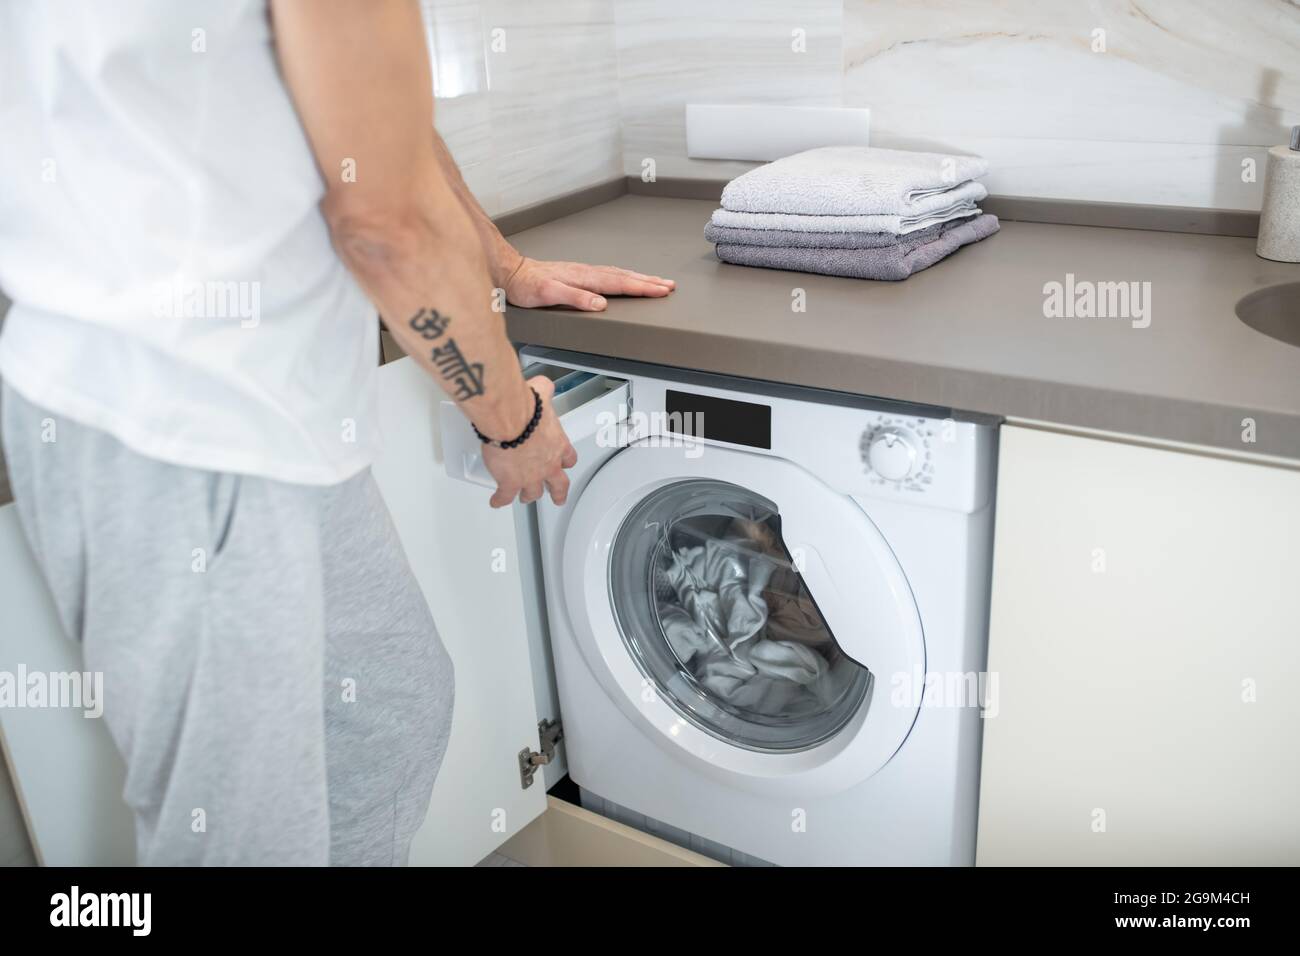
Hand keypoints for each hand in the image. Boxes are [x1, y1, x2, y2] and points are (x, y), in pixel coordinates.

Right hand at [481, 375, 578, 507]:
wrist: (508, 418)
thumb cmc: (525, 407)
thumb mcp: (540, 393)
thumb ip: (544, 391)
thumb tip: (543, 385)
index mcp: (557, 444)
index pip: (568, 458)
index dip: (565, 461)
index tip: (564, 463)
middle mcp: (547, 464)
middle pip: (558, 484)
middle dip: (558, 492)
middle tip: (558, 497)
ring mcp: (530, 476)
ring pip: (533, 493)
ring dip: (529, 495)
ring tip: (524, 498)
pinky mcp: (510, 483)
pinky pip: (505, 496)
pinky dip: (500, 500)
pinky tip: (496, 501)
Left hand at [504, 256, 674, 311]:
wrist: (513, 272)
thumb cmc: (527, 286)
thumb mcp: (548, 295)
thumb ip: (575, 298)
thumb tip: (600, 304)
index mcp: (584, 278)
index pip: (619, 283)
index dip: (642, 287)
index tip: (661, 290)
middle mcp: (587, 272)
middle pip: (624, 276)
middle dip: (648, 282)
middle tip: (669, 285)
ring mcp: (584, 271)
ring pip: (619, 274)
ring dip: (639, 278)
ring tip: (657, 281)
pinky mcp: (580, 273)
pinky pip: (609, 274)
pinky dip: (624, 276)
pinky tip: (627, 277)